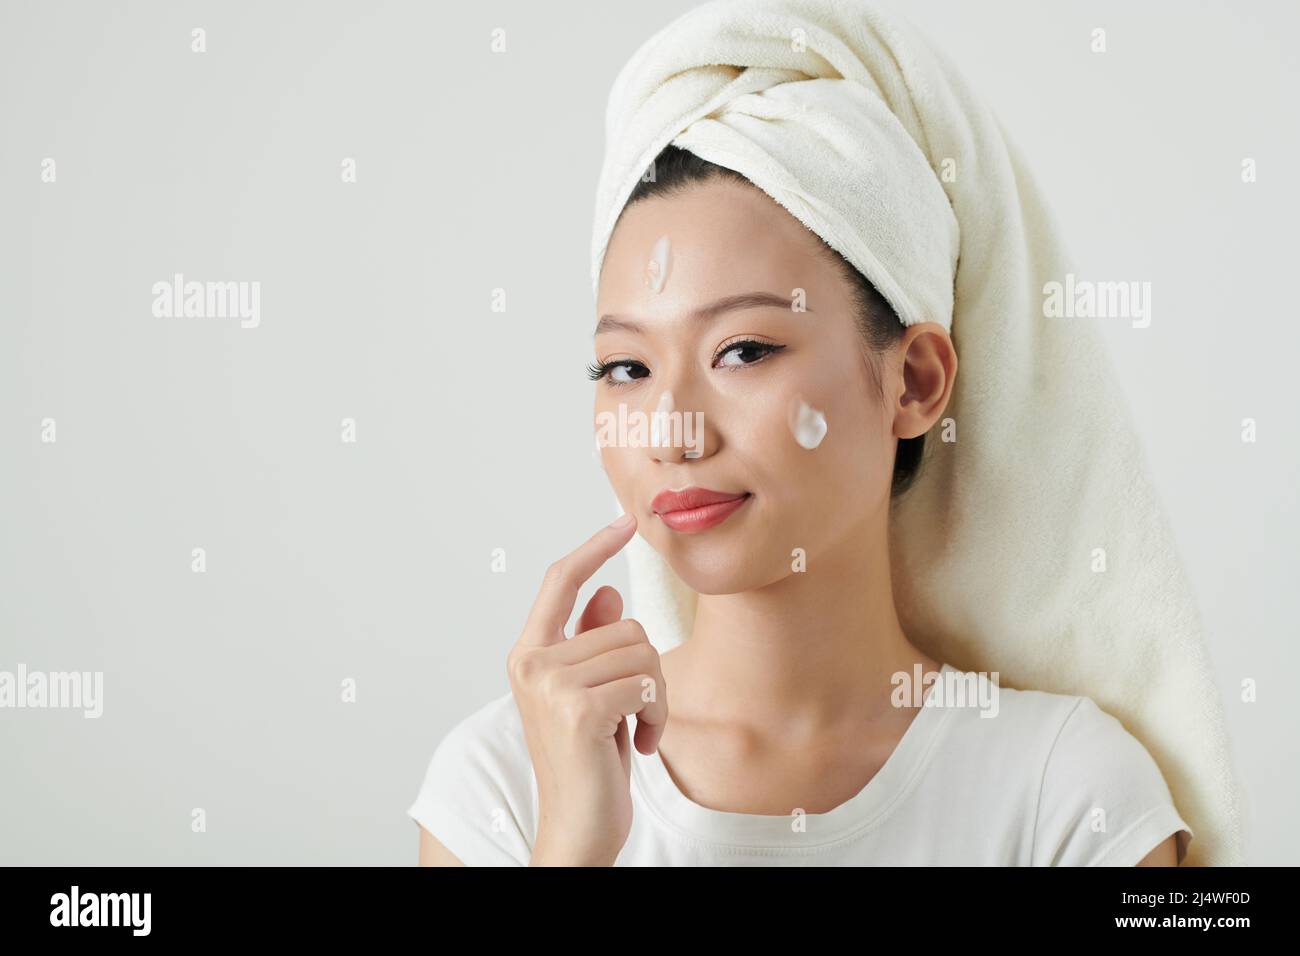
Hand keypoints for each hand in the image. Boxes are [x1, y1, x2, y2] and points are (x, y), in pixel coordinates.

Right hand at [507, 514, 667, 865]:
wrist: (577, 829)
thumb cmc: (585, 764)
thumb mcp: (590, 695)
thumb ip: (589, 645)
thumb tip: (609, 593)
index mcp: (529, 654)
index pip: (561, 581)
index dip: (595, 547)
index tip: (626, 521)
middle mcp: (532, 663)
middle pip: (625, 624)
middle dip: (647, 670)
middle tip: (635, 716)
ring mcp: (552, 684)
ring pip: (642, 652)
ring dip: (656, 697)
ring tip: (634, 731)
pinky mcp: (580, 709)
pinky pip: (647, 684)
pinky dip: (657, 717)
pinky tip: (637, 746)